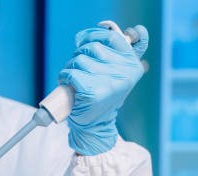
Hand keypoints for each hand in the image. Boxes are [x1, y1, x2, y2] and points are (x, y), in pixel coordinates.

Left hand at [59, 25, 148, 155]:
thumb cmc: (102, 95)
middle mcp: (125, 72)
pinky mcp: (93, 92)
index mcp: (133, 64)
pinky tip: (69, 86)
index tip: (82, 41)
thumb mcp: (115, 73)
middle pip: (92, 47)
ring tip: (75, 81)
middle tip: (79, 70)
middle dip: (79, 55)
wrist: (96, 126)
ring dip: (71, 68)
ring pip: (79, 60)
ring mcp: (110, 82)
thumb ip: (115, 51)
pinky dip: (65, 78)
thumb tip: (104, 26)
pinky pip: (71, 73)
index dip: (93, 35)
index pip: (111, 37)